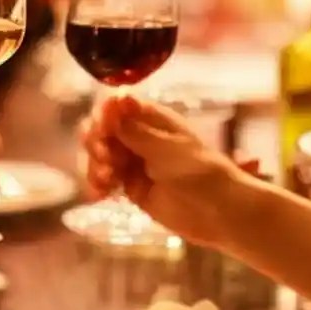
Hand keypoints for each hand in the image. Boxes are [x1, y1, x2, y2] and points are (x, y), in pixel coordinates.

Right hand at [81, 96, 257, 246]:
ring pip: (99, 156)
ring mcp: (133, 161)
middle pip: (102, 130)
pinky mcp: (130, 186)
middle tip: (105, 158)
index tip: (102, 129)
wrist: (216, 210)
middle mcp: (139, 136)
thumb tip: (114, 99)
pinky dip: (97, 184)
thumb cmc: (197, 171)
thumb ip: (135, 129)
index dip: (103, 116)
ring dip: (94, 165)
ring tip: (107, 181)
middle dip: (96, 142)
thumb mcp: (165, 148)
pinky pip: (104, 180)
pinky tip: (100, 194)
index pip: (116, 107)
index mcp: (151, 118)